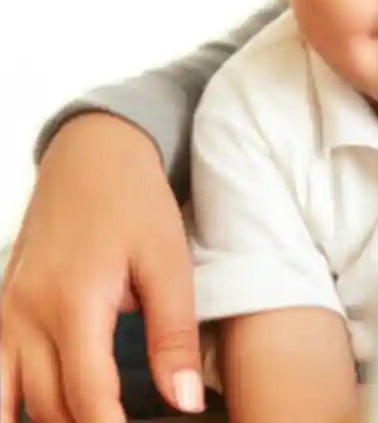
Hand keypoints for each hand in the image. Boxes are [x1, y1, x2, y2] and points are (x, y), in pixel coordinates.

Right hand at [1, 113, 204, 422]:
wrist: (91, 157)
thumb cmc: (135, 205)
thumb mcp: (170, 264)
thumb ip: (174, 337)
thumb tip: (184, 402)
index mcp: (73, 302)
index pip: (86, 393)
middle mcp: (25, 314)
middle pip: (48, 405)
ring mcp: (4, 314)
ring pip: (12, 398)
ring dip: (47, 422)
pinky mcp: (0, 312)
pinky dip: (10, 403)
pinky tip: (36, 414)